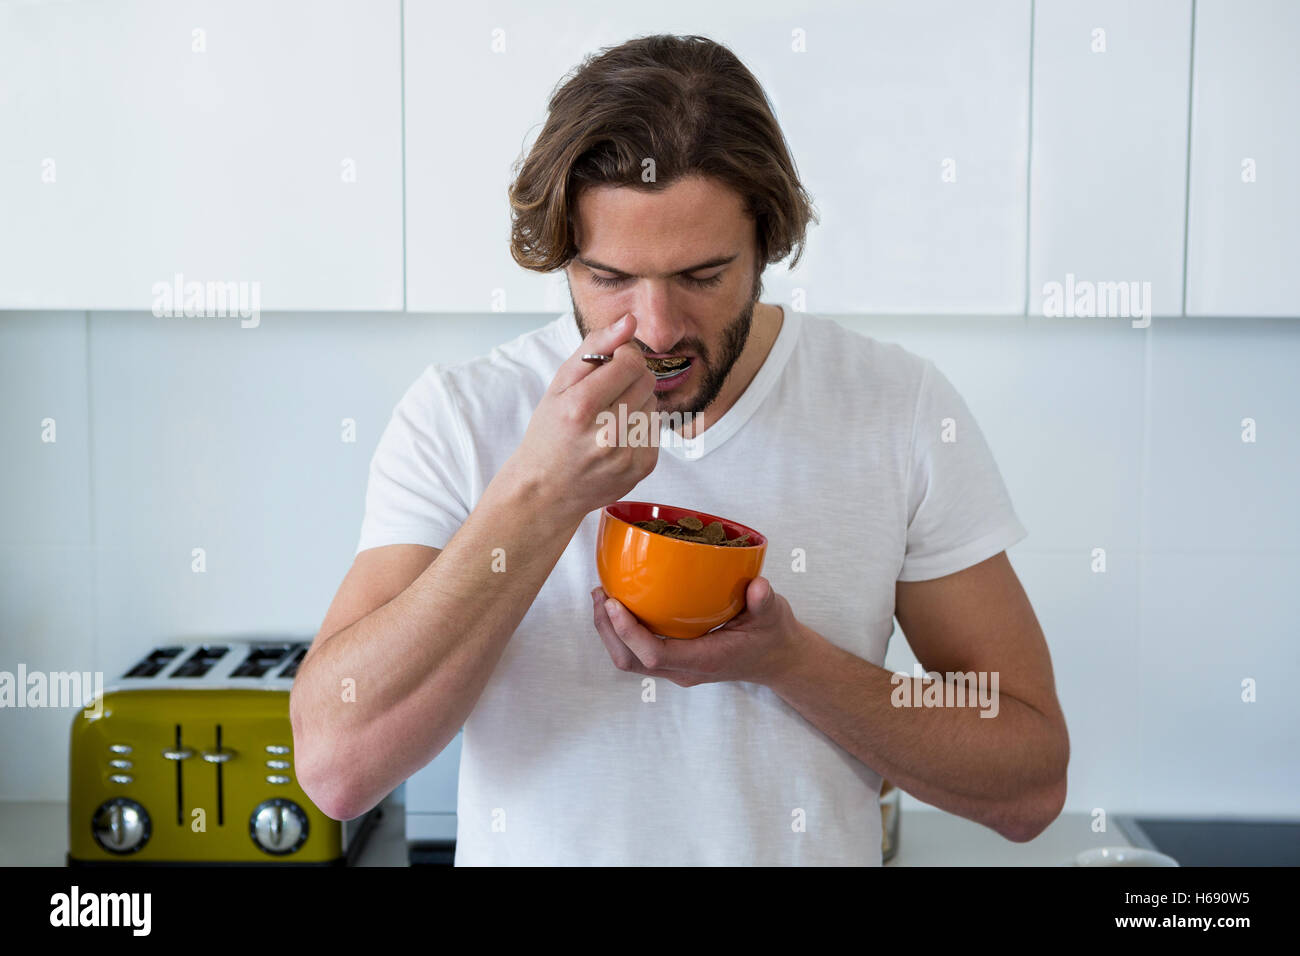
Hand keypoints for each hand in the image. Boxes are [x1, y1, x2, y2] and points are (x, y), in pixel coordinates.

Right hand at [506, 313, 657, 522]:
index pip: (631, 362)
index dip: (624, 356)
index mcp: (580, 407)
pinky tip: (617, 439)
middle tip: (608, 393)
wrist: (546, 490)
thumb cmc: (550, 432)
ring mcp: (626, 454)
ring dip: (636, 404)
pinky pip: (656, 428)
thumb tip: (630, 321)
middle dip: (631, 378)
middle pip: (647, 380)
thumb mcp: (560, 385)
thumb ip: (595, 347)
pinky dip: (640, 428)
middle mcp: (606, 434)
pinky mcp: (642, 468)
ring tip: (608, 420)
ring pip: (654, 403)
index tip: (612, 363)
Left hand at [591, 577, 806, 686]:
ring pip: (629, 660)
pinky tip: (619, 604)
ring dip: (609, 632)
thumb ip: (764, 602)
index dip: (630, 632)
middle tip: (601, 594)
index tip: (614, 603)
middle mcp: (685, 670)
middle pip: (631, 661)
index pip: (655, 655)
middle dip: (608, 630)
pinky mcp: (673, 660)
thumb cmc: (772, 635)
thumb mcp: (774, 614)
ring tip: (602, 596)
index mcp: (705, 660)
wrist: (777, 660)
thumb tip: (758, 587)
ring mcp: (677, 668)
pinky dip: (621, 631)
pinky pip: (637, 652)